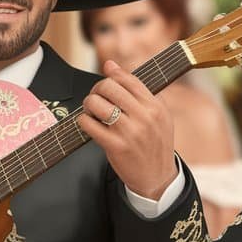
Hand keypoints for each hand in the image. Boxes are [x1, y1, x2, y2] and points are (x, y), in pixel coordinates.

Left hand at [77, 60, 177, 198]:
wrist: (157, 178)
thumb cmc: (154, 143)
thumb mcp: (158, 115)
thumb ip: (138, 90)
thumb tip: (110, 64)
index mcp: (155, 106)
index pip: (128, 78)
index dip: (111, 76)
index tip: (106, 82)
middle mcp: (144, 116)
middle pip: (109, 87)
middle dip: (97, 89)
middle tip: (96, 98)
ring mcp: (129, 131)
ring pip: (96, 103)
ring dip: (88, 104)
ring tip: (92, 111)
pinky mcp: (115, 146)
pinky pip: (89, 124)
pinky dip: (83, 121)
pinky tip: (89, 124)